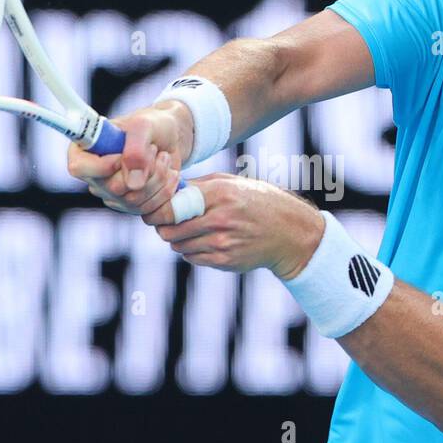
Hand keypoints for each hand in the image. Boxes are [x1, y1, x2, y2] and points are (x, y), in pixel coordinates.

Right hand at [67, 101, 193, 215]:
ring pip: (135, 201)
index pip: (79, 168)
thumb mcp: (144, 126)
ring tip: (163, 157)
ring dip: (159, 177)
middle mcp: (95, 176)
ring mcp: (112, 195)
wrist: (171, 137)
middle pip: (114, 189)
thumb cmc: (152, 125)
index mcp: (85, 151)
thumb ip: (135, 149)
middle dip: (144, 169)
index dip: (104, 166)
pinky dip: (166, 191)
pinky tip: (170, 173)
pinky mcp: (132, 206)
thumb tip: (133, 184)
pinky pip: (149, 210)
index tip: (124, 154)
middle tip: (154, 149)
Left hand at [147, 174, 324, 277]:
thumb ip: (198, 184)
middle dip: (164, 226)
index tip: (155, 210)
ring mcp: (222, 242)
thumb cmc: (256, 201)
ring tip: (191, 230)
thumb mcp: (230, 183)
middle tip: (167, 222)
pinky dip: (191, 251)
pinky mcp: (225, 260)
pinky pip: (192, 257)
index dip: (156, 211)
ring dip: (178, 239)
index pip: (170, 207)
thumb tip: (166, 187)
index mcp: (219, 194)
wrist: (288, 232)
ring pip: (178, 245)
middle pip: (169, 229)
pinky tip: (204, 241)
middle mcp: (219, 218)